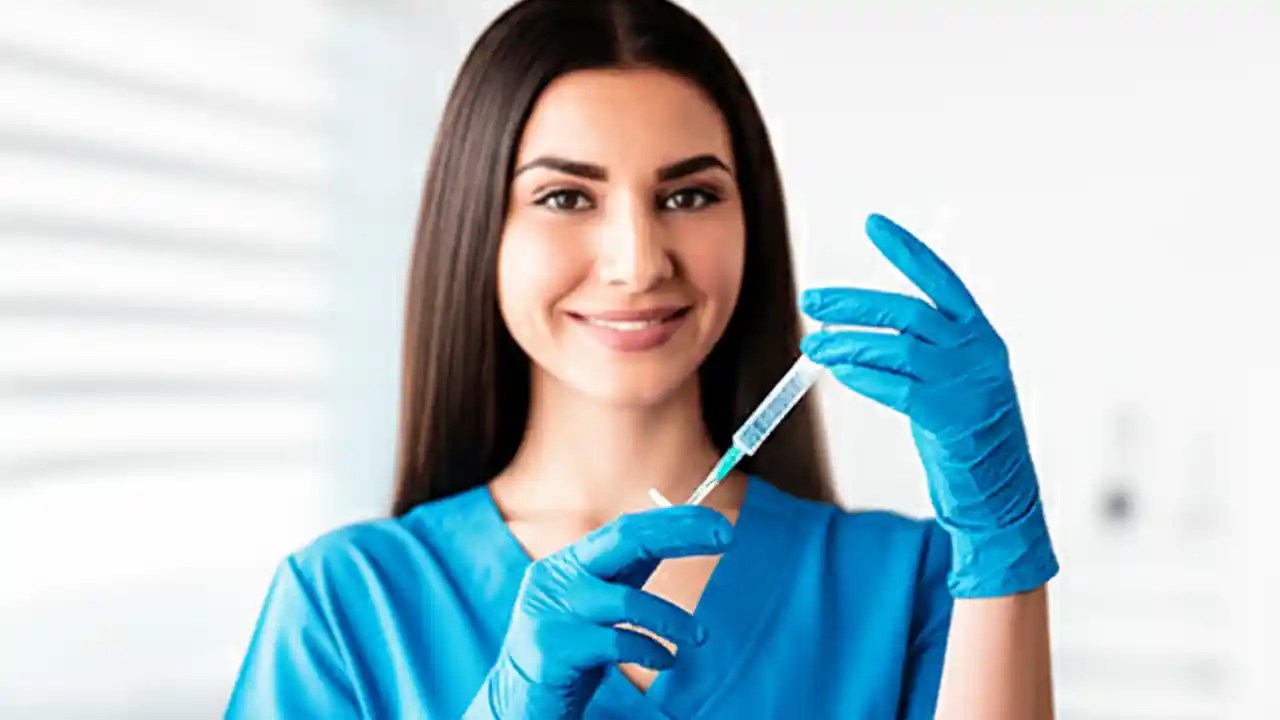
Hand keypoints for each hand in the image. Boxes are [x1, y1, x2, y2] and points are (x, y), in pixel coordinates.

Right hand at [466, 506, 731, 718]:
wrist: (517, 701)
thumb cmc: (569, 651)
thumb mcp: (598, 606)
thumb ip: (628, 574)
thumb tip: (682, 536)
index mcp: (572, 562)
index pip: (627, 528)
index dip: (675, 522)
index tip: (719, 525)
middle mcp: (557, 576)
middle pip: (624, 539)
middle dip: (679, 534)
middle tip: (724, 538)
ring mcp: (551, 610)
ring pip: (627, 601)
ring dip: (674, 619)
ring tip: (700, 637)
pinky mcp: (552, 648)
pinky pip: (616, 643)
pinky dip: (650, 651)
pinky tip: (665, 661)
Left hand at [799, 213, 1057, 597]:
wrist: (997, 494)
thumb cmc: (967, 437)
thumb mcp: (952, 383)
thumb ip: (920, 354)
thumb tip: (857, 333)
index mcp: (979, 335)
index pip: (939, 279)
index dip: (906, 250)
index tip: (873, 223)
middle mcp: (977, 351)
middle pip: (907, 311)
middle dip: (854, 303)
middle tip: (812, 299)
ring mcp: (967, 383)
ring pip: (896, 348)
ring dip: (847, 343)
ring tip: (812, 343)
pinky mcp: (950, 416)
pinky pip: (896, 387)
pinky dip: (863, 376)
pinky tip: (839, 371)